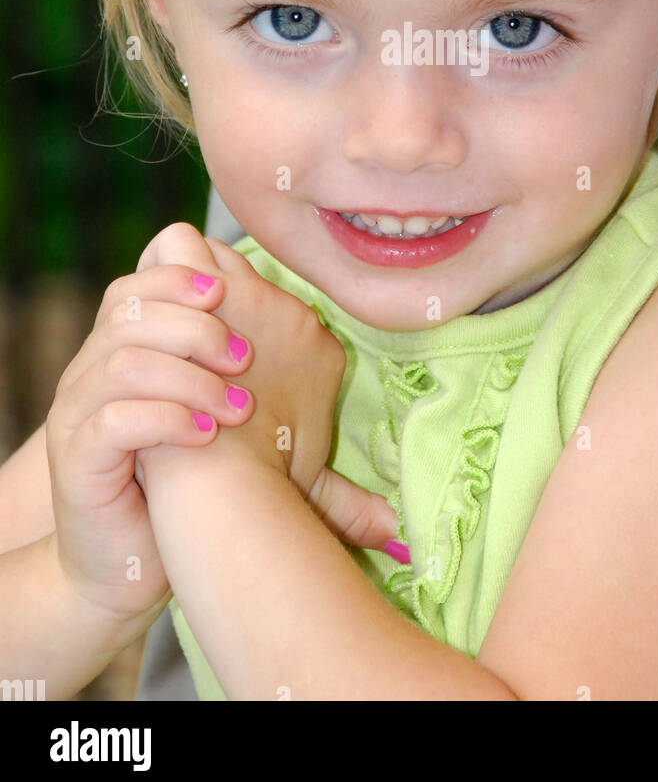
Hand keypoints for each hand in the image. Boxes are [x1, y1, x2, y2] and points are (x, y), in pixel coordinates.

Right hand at [44, 247, 258, 627]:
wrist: (127, 556)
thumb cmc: (185, 481)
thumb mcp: (225, 415)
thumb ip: (263, 376)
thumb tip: (335, 349)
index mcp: (128, 342)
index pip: (141, 278)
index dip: (184, 274)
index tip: (232, 292)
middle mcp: (94, 367)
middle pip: (131, 305)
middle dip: (197, 324)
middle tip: (246, 359)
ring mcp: (80, 410)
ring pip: (124, 359)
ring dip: (191, 376)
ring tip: (238, 408)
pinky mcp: (76, 458)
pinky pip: (115, 419)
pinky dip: (167, 420)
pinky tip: (207, 436)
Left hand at [134, 224, 401, 551]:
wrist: (230, 494)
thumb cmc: (264, 500)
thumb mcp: (309, 490)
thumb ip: (347, 501)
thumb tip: (392, 533)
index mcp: (318, 351)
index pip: (268, 305)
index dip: (232, 325)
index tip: (209, 361)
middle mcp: (296, 316)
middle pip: (238, 273)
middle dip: (206, 297)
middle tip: (177, 339)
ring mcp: (257, 299)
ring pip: (206, 256)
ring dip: (178, 282)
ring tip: (152, 322)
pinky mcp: (215, 294)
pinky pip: (178, 248)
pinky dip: (157, 268)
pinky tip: (141, 310)